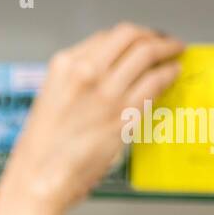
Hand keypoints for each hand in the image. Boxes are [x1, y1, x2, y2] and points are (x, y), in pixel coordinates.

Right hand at [0, 23, 184, 214]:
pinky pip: (155, 82)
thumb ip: (78, 81)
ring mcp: (106, 91)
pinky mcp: (124, 114)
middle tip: (164, 43)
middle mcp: (85, 71)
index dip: (129, 37)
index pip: (105, 36)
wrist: (39, 178)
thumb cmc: (42, 148)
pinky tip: (172, 75)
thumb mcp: (52, 99)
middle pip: (130, 36)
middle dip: (152, 36)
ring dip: (167, 50)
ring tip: (174, 55)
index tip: (140, 41)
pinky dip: (169, 74)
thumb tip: (110, 74)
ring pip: (147, 54)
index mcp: (63, 66)